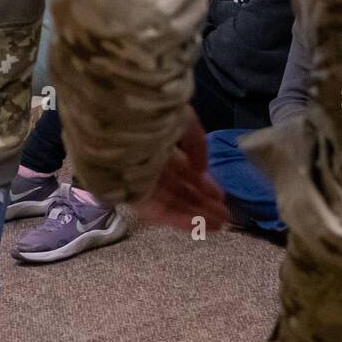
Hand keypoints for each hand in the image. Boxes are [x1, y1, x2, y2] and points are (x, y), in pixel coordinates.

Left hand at [134, 108, 226, 232]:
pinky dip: (176, 218)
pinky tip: (196, 225)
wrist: (116, 119)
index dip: (203, 184)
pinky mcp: (130, 194)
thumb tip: (202, 169)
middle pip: (180, 189)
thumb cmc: (150, 115)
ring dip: (195, 215)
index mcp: (159, 145)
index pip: (184, 170)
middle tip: (224, 218)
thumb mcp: (182, 121)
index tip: (220, 196)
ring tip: (218, 226)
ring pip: (171, 202)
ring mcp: (140, 180)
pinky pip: (156, 210)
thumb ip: (196, 144)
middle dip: (203, 204)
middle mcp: (150, 164)